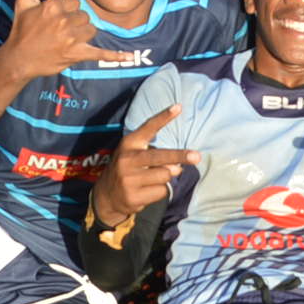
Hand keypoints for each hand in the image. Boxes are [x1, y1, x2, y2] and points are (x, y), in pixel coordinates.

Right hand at [2, 0, 109, 81]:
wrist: (19, 59)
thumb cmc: (21, 30)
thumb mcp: (24, 2)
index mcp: (54, 6)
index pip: (75, 3)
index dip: (68, 11)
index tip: (56, 18)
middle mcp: (64, 21)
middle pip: (85, 16)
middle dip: (76, 23)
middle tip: (60, 31)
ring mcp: (71, 38)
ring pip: (92, 30)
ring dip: (83, 35)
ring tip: (67, 41)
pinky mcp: (76, 54)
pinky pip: (100, 53)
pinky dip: (115, 55)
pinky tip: (129, 56)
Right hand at [93, 102, 195, 225]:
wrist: (106, 195)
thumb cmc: (128, 169)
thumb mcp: (135, 154)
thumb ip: (156, 154)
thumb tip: (177, 168)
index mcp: (129, 143)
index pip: (149, 127)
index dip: (163, 117)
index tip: (178, 107)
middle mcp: (127, 159)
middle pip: (160, 156)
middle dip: (180, 156)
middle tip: (196, 157)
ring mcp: (129, 179)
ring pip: (165, 175)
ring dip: (166, 177)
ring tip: (153, 179)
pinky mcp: (133, 196)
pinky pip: (161, 191)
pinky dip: (161, 191)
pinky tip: (148, 191)